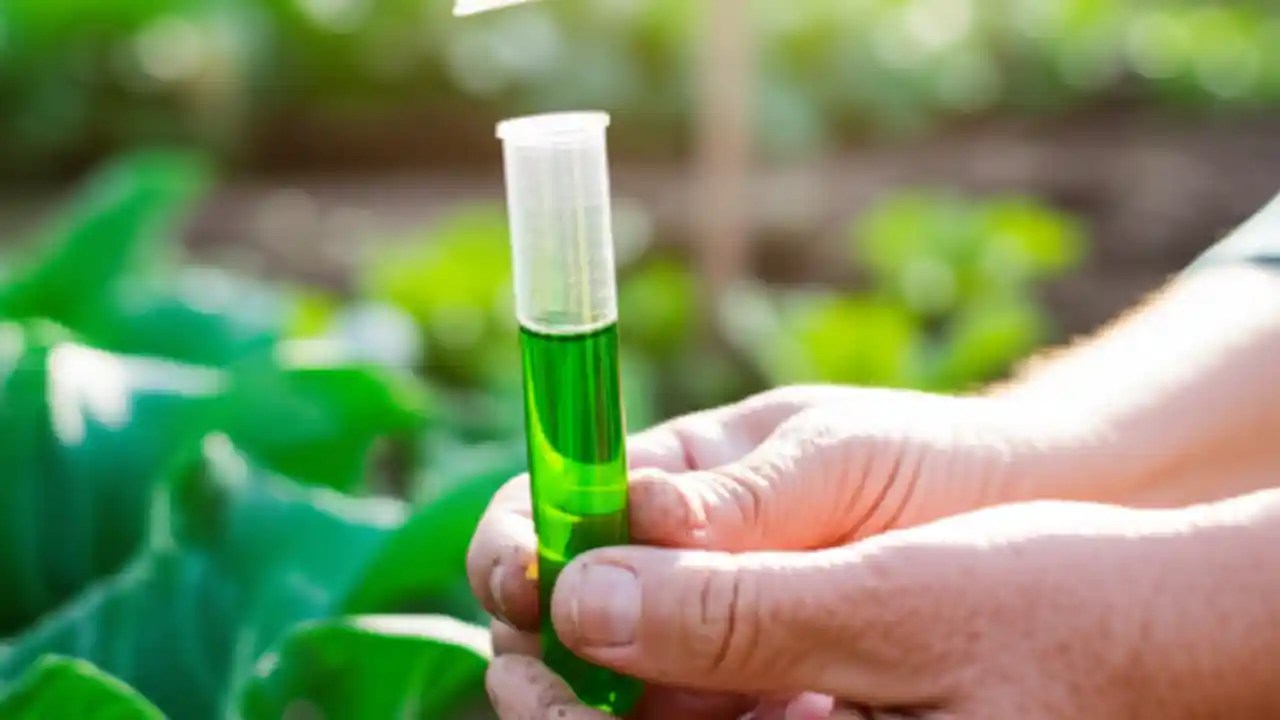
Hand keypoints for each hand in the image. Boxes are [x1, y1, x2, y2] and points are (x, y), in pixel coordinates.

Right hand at [468, 385, 1139, 716]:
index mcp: (666, 478)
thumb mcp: (835, 459)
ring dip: (598, 709)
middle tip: (564, 695)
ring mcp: (709, 636)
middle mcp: (671, 561)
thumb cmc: (931, 459)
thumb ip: (737, 498)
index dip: (517, 546)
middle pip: (558, 612)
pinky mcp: (755, 698)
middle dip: (542, 654)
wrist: (1032, 516)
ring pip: (610, 684)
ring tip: (638, 718)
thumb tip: (622, 518)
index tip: (531, 586)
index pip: (548, 505)